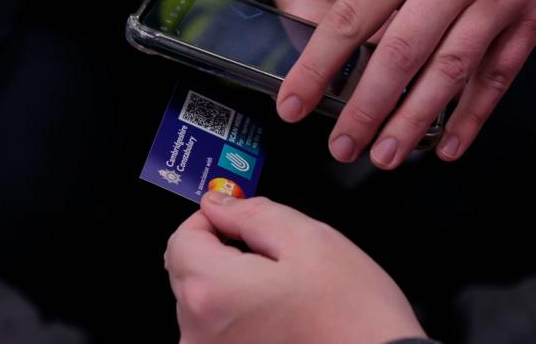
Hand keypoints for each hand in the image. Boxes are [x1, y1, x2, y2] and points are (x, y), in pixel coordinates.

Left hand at [165, 193, 424, 343]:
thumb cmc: (354, 316)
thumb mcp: (309, 239)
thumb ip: (253, 213)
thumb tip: (220, 203)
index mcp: (213, 291)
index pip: (181, 238)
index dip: (212, 218)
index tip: (239, 217)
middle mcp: (200, 331)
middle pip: (189, 270)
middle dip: (223, 251)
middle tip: (275, 253)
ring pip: (205, 300)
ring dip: (233, 284)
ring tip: (285, 290)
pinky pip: (220, 329)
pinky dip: (241, 314)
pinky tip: (281, 314)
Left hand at [276, 0, 535, 168]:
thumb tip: (354, 34)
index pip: (350, 20)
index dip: (317, 68)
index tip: (292, 104)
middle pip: (398, 57)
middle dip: (365, 110)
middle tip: (341, 147)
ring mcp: (495, 1)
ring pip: (448, 73)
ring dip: (414, 122)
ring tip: (386, 156)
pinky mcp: (531, 17)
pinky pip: (498, 75)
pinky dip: (473, 116)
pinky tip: (448, 145)